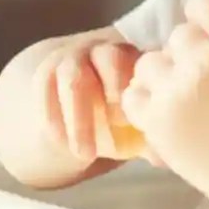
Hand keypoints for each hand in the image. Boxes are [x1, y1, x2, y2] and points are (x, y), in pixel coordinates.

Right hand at [34, 37, 144, 163]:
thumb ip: (149, 136)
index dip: (143, 86)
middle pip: (110, 58)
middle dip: (115, 90)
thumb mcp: (135, 120)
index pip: (143, 60)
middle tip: (120, 123)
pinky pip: (45, 88)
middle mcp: (105, 48)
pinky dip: (52, 116)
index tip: (143, 117)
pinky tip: (61, 143)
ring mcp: (74, 56)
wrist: (80, 93)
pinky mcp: (48, 71)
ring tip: (85, 154)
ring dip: (80, 118)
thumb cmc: (117, 110)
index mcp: (135, 56)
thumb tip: (162, 160)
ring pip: (74, 78)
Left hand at [122, 0, 208, 194]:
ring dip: (163, 73)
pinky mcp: (156, 120)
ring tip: (178, 92)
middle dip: (189, 51)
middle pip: (179, 36)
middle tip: (201, 75)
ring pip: (150, 62)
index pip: (206, 7)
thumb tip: (200, 28)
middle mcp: (201, 63)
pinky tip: (160, 105)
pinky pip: (134, 93)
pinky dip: (144, 97)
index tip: (204, 25)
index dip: (203, 14)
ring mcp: (174, 92)